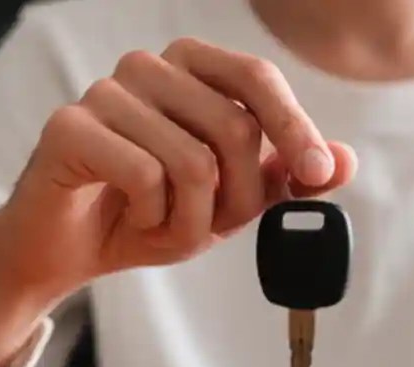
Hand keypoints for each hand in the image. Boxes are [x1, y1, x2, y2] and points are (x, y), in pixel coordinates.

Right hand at [0, 38, 356, 366]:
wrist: (69, 251)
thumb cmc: (149, 213)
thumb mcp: (231, 202)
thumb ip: (285, 178)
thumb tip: (345, 161)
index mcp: (190, 69)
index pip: (257, 79)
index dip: (295, 127)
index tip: (319, 173)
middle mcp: (147, 67)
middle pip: (234, 128)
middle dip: (238, 199)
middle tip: (213, 227)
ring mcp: (105, 92)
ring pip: (193, 161)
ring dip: (192, 218)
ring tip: (165, 225)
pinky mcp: (69, 127)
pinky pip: (145, 175)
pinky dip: (152, 217)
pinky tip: (132, 218)